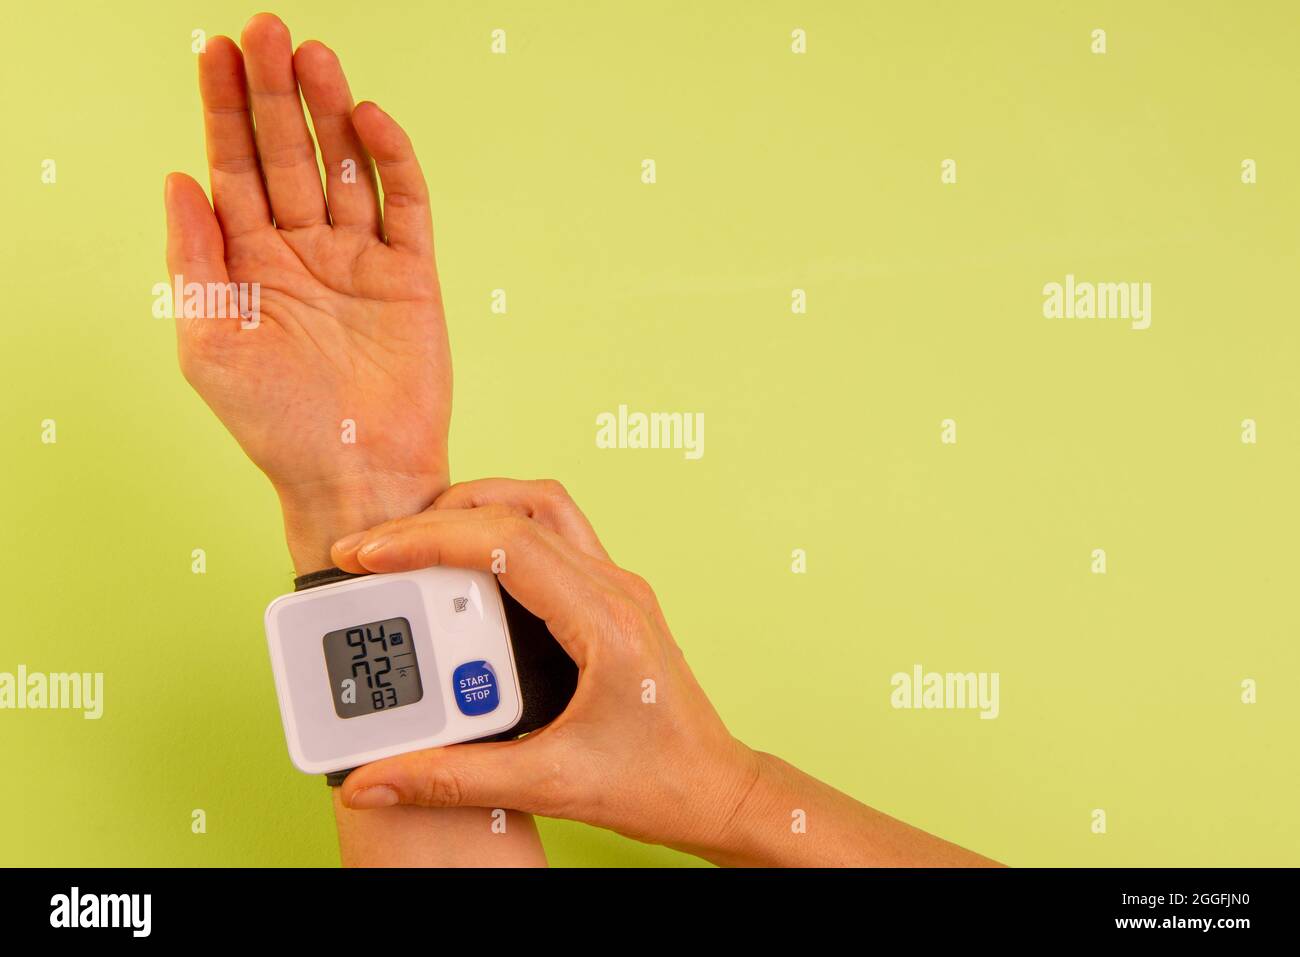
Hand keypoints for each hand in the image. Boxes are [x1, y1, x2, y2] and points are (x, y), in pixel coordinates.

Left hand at [164, 14, 449, 570]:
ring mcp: (360, 261)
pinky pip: (403, 205)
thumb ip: (194, 259)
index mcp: (250, 265)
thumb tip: (177, 179)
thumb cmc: (276, 425)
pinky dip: (390, 162)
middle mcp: (305, 252)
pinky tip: (369, 122)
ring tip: (314, 57)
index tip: (216, 52)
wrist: (356, 477)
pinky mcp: (412, 276)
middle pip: (287, 153)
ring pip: (343, 168)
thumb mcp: (209, 344)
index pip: (233, 168)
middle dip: (275, 93)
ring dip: (329, 112)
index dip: (224, 111)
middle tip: (266, 30)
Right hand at [328, 479, 764, 856]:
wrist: (717, 792)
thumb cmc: (658, 783)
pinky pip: (551, 541)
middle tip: (376, 550)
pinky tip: (463, 575)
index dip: (432, 539)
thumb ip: (455, 780)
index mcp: (607, 621)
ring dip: (476, 514)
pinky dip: (498, 540)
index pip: (509, 544)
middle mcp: (616, 589)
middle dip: (440, 519)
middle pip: (522, 510)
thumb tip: (377, 779)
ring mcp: (616, 589)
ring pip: (542, 511)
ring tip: (414, 546)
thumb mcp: (549, 783)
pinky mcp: (608, 601)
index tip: (373, 553)